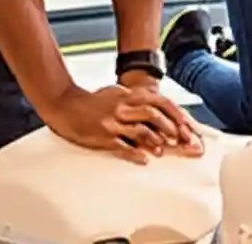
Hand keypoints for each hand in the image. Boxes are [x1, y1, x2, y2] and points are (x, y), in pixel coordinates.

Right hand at [45, 84, 201, 164]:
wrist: (65, 106)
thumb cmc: (93, 101)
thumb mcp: (115, 92)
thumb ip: (134, 98)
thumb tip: (154, 103)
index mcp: (129, 96)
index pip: (159, 101)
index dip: (175, 113)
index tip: (186, 125)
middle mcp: (123, 107)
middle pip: (153, 114)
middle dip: (170, 127)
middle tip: (181, 140)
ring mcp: (113, 122)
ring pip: (140, 130)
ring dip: (155, 140)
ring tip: (163, 150)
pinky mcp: (103, 136)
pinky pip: (123, 146)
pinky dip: (135, 153)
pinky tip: (144, 159)